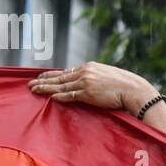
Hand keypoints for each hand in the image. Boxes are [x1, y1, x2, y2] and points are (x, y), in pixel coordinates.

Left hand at [28, 62, 156, 115]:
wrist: (134, 90)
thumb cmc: (125, 85)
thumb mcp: (108, 77)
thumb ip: (96, 78)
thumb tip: (91, 85)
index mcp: (89, 67)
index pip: (67, 72)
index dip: (53, 75)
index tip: (43, 77)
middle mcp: (85, 72)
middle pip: (59, 77)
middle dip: (44, 80)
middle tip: (30, 83)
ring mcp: (85, 82)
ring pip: (61, 86)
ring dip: (46, 88)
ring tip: (34, 90)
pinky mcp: (88, 93)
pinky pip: (70, 96)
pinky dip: (59, 97)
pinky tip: (50, 98)